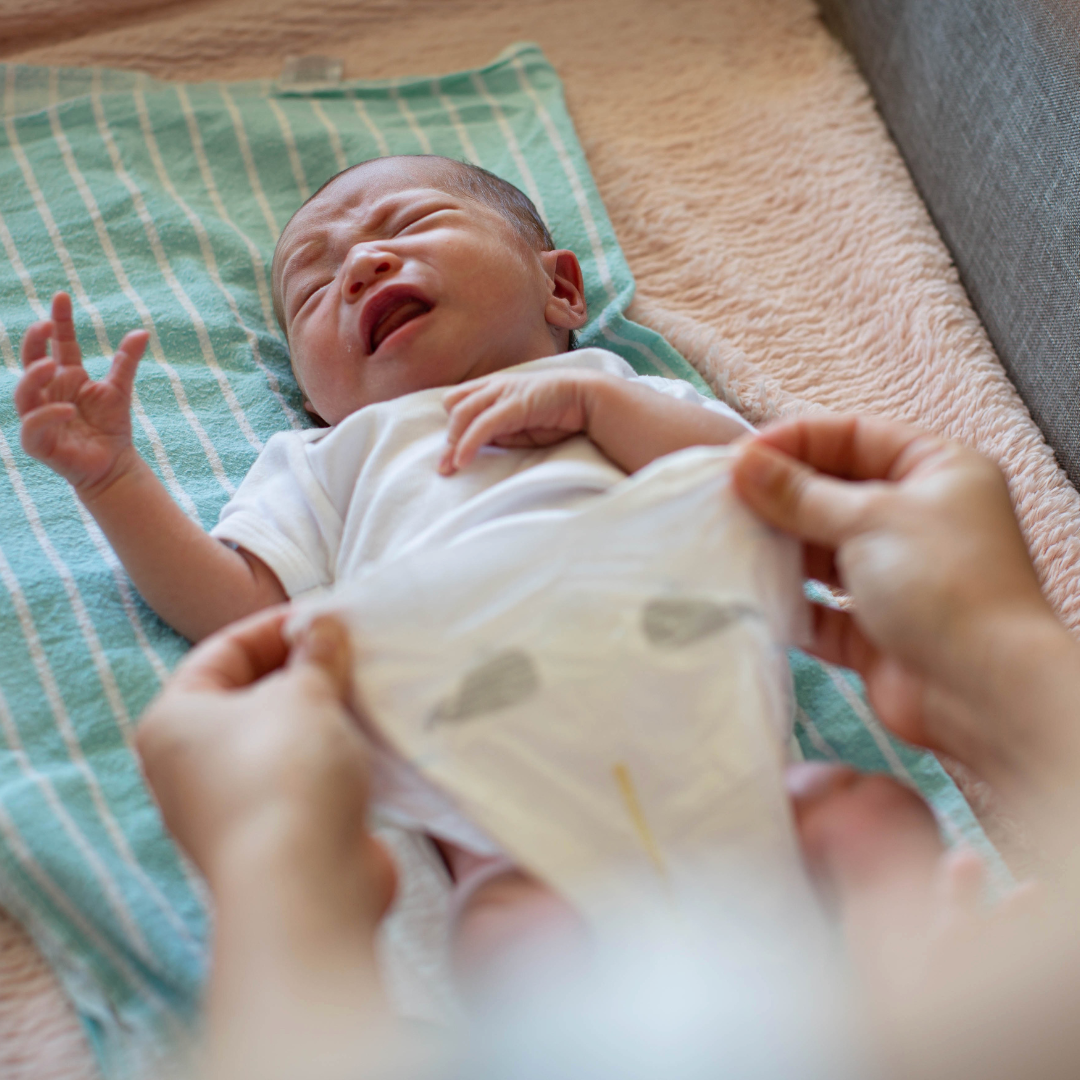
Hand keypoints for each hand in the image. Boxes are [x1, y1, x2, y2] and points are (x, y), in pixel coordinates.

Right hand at [15, 292, 147, 496]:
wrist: (114, 465)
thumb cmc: (111, 427)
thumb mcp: (120, 389)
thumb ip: (126, 361)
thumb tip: (142, 331)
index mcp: (66, 377)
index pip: (58, 344)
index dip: (59, 321)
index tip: (62, 296)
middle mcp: (48, 393)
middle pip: (31, 362)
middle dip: (35, 342)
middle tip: (46, 325)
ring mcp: (39, 416)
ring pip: (24, 392)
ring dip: (33, 376)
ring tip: (52, 364)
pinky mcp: (37, 442)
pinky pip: (34, 425)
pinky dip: (47, 415)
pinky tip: (67, 409)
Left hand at [136, 608, 393, 917]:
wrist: (304, 885)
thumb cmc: (287, 773)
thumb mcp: (306, 694)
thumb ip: (317, 654)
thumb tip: (325, 626)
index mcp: (174, 721)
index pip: (223, 651)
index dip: (277, 627)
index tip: (328, 617)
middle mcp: (188, 765)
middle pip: (250, 696)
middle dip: (304, 671)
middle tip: (353, 651)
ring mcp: (228, 806)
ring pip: (279, 739)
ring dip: (323, 714)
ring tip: (367, 689)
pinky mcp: (271, 836)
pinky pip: (300, 777)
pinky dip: (331, 756)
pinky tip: (370, 740)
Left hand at [440, 368, 609, 473]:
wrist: (588, 400)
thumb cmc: (556, 416)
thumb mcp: (519, 428)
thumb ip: (498, 433)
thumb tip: (474, 445)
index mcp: (494, 388)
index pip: (458, 400)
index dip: (453, 425)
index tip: (450, 454)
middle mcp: (495, 385)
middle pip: (454, 405)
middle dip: (449, 437)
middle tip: (445, 467)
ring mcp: (504, 391)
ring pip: (462, 414)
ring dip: (453, 444)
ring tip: (451, 469)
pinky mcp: (515, 403)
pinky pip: (482, 424)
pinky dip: (468, 444)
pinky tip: (462, 463)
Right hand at [732, 415, 1061, 759]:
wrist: (983, 692)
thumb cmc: (943, 583)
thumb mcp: (869, 519)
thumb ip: (800, 494)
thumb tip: (743, 464)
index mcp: (936, 470)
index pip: (853, 437)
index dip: (795, 442)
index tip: (739, 459)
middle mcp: (917, 519)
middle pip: (832, 493)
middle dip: (779, 497)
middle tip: (723, 501)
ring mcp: (894, 576)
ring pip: (822, 550)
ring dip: (780, 548)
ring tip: (729, 544)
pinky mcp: (873, 629)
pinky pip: (819, 606)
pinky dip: (790, 602)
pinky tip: (752, 595)